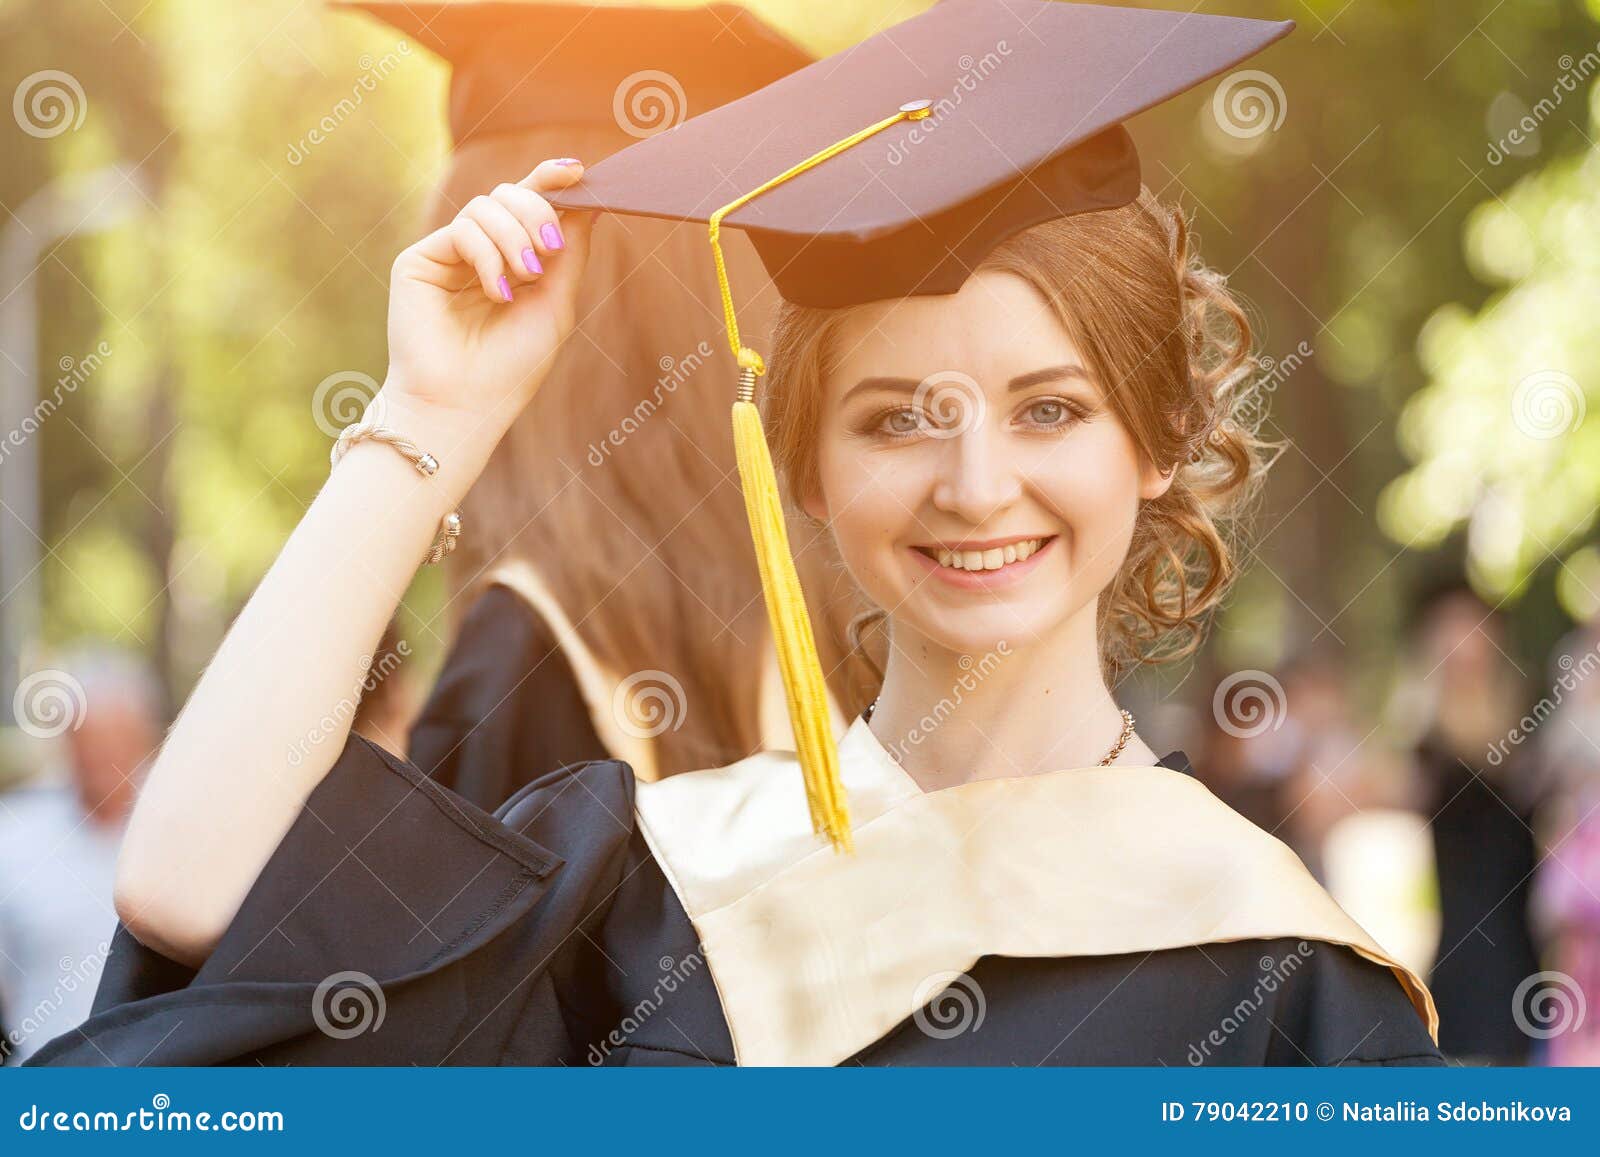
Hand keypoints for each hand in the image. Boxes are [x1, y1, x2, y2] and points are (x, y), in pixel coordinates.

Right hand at [381, 158, 592, 439]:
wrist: (465, 404)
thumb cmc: (512, 366)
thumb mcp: (555, 303)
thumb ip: (571, 251)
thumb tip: (589, 201)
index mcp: (513, 261)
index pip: (531, 206)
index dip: (551, 181)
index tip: (576, 171)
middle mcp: (480, 253)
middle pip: (511, 195)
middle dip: (538, 212)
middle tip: (550, 249)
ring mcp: (449, 255)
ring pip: (487, 206)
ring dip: (515, 237)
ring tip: (526, 277)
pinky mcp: (420, 259)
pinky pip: (462, 229)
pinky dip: (488, 256)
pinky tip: (496, 293)